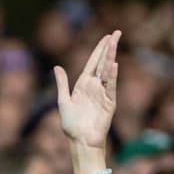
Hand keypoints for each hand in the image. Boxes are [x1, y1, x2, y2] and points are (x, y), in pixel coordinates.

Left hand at [54, 31, 119, 149]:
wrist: (80, 140)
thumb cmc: (71, 124)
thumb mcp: (63, 101)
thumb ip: (62, 84)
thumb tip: (57, 67)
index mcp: (83, 84)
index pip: (93, 63)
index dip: (98, 49)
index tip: (105, 37)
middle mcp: (94, 86)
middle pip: (103, 63)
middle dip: (109, 47)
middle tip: (116, 33)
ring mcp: (103, 93)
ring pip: (108, 71)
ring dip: (111, 56)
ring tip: (115, 42)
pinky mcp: (109, 102)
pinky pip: (110, 86)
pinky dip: (112, 75)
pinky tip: (113, 64)